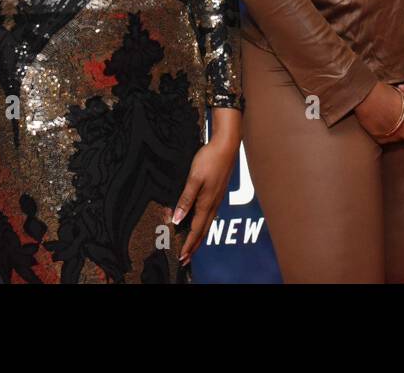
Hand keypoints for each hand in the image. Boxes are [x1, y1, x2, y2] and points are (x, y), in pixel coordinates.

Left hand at [174, 108, 240, 264]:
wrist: (226, 145)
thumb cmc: (210, 159)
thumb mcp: (194, 178)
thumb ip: (185, 199)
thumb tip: (176, 219)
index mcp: (207, 203)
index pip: (196, 229)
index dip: (188, 244)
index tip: (182, 257)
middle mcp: (213, 204)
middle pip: (203, 230)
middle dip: (194, 245)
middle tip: (186, 258)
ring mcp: (217, 198)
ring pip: (207, 223)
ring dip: (199, 235)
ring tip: (192, 245)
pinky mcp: (218, 192)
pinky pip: (210, 213)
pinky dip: (203, 223)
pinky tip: (201, 221)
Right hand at [354, 81, 403, 144]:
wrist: (367, 98)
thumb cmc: (388, 93)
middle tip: (402, 115)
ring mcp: (394, 138)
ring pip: (400, 137)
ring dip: (398, 130)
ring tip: (389, 117)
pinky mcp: (382, 141)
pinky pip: (388, 139)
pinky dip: (386, 132)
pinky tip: (381, 122)